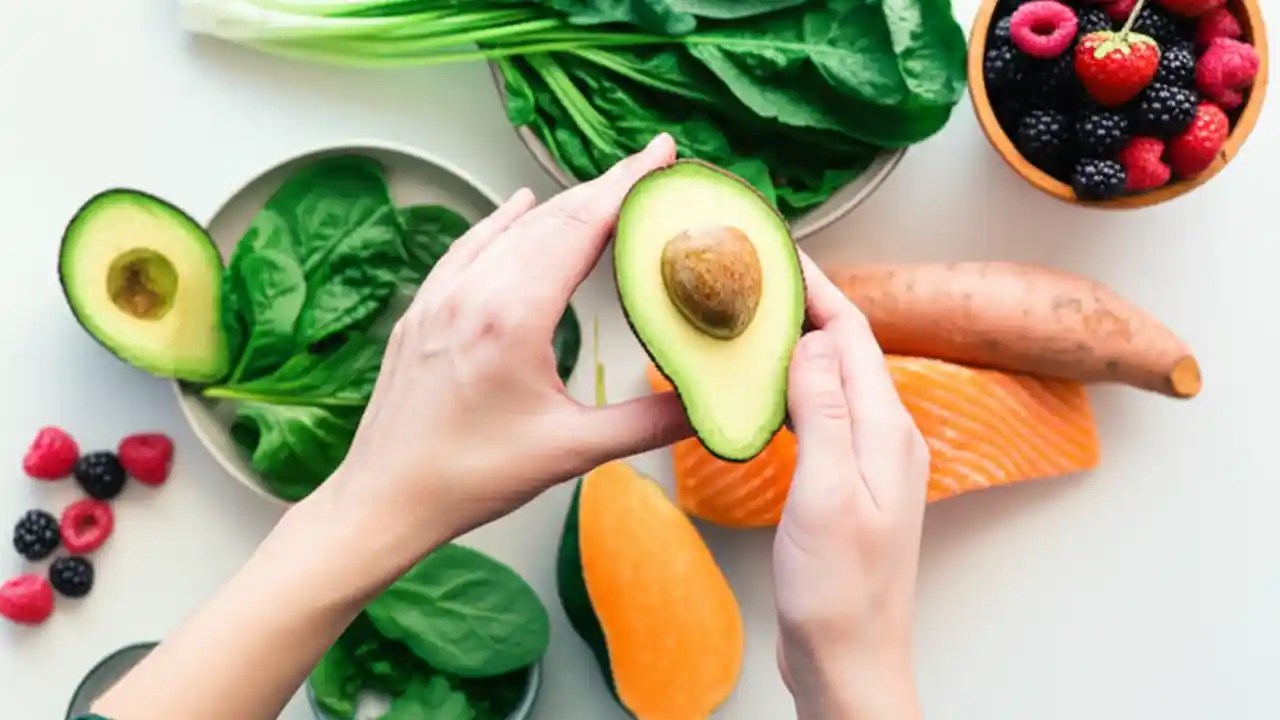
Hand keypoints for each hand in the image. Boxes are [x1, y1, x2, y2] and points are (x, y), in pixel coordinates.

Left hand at [311, 134, 691, 567]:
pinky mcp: (422, 309)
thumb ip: (644, 424)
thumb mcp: (569, 452)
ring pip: (511, 228)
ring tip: (603, 187)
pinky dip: (503, 221)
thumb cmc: (469, 477)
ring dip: (562, 203)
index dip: (627, 187)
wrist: (384, 498)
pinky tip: (518, 205)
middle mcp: (473, 292)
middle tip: (648, 163)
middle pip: (552, 218)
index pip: (582, 228)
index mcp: (513, 317)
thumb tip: (703, 408)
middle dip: (605, 186)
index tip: (660, 155)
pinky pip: (470, 245)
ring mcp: (441, 296)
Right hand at [773, 252, 930, 718]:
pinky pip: (822, 413)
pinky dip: (791, 387)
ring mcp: (869, 461)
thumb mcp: (829, 494)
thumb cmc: (841, 592)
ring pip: (832, 379)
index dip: (817, 287)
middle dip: (805, 306)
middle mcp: (887, 437)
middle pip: (845, 349)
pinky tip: (764, 389)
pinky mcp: (846, 482)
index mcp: (888, 431)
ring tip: (753, 320)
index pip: (852, 334)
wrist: (848, 660)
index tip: (780, 253)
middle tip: (756, 277)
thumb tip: (809, 343)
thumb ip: (824, 413)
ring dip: (796, 343)